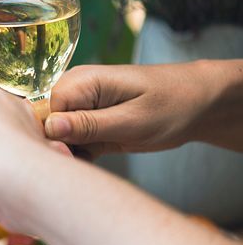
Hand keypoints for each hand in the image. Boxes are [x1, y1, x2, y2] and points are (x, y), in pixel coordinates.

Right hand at [45, 63, 216, 158]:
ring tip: (91, 162)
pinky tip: (93, 162)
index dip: (51, 138)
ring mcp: (80, 107)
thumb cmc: (173, 105)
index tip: (69, 156)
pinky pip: (71, 142)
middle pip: (44, 125)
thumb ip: (89, 124)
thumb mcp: (133, 120)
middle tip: (82, 162)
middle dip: (58, 148)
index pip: (43, 113)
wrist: (200, 103)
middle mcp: (74, 91)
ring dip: (69, 154)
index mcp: (81, 82)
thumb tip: (50, 127)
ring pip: (56, 137)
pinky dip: (79, 155)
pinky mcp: (88, 122)